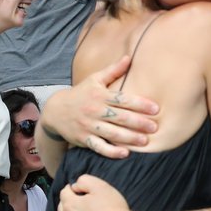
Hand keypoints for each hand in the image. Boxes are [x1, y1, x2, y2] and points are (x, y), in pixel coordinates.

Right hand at [40, 56, 158, 158]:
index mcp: (100, 95)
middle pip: (120, 117)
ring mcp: (89, 126)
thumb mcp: (95, 79)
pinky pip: (99, 146)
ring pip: (111, 133)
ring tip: (145, 141)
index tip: (155, 108)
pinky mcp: (84, 139)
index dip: (140, 104)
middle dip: (138, 123)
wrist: (55, 111)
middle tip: (154, 127)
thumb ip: (113, 70)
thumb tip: (129, 57)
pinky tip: (125, 153)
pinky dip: (111, 151)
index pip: (123, 99)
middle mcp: (95, 110)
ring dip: (129, 138)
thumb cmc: (80, 93)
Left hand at [56, 174, 133, 210]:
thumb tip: (75, 186)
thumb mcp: (101, 186)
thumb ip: (84, 181)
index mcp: (70, 204)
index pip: (64, 192)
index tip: (82, 191)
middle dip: (69, 203)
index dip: (73, 189)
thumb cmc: (113, 208)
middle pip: (61, 208)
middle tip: (83, 204)